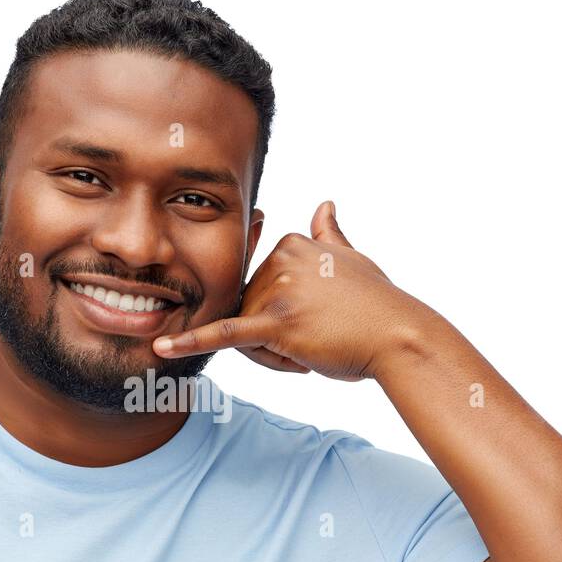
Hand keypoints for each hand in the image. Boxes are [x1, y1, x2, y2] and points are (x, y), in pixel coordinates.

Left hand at [152, 201, 429, 380]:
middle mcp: (280, 261)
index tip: (317, 328)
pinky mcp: (276, 323)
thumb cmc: (378, 307)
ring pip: (246, 338)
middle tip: (315, 346)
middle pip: (249, 314)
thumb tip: (324, 203)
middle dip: (272, 344)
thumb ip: (329, 235)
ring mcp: (277, 291)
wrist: (400, 338)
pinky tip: (162, 347)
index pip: (259, 292)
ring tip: (313, 354)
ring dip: (273, 358)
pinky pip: (226, 334)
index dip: (280, 320)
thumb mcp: (353, 260)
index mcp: (291, 244)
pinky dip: (192, 341)